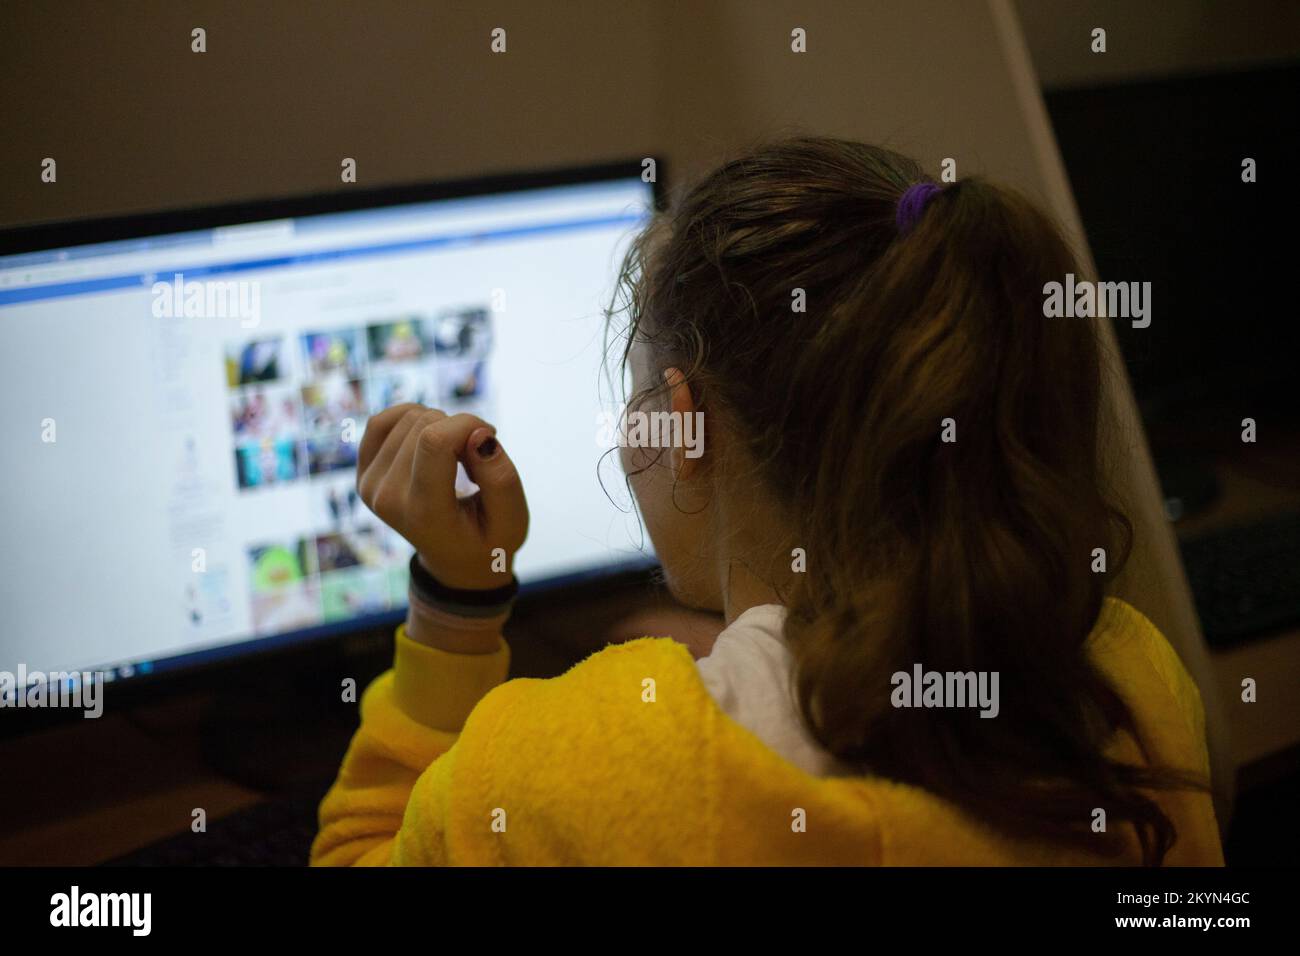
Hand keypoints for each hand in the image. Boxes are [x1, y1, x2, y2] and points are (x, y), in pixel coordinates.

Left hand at [357, 404, 528, 590]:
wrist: (456, 561)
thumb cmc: (489, 538)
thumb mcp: (512, 519)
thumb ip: (501, 477)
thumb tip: (478, 432)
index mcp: (424, 513)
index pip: (434, 441)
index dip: (467, 424)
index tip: (490, 437)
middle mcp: (389, 499)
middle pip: (423, 424)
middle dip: (458, 428)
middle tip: (473, 460)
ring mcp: (371, 487)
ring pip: (408, 418)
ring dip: (440, 426)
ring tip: (455, 458)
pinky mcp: (365, 475)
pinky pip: (380, 421)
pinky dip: (412, 419)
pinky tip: (431, 440)